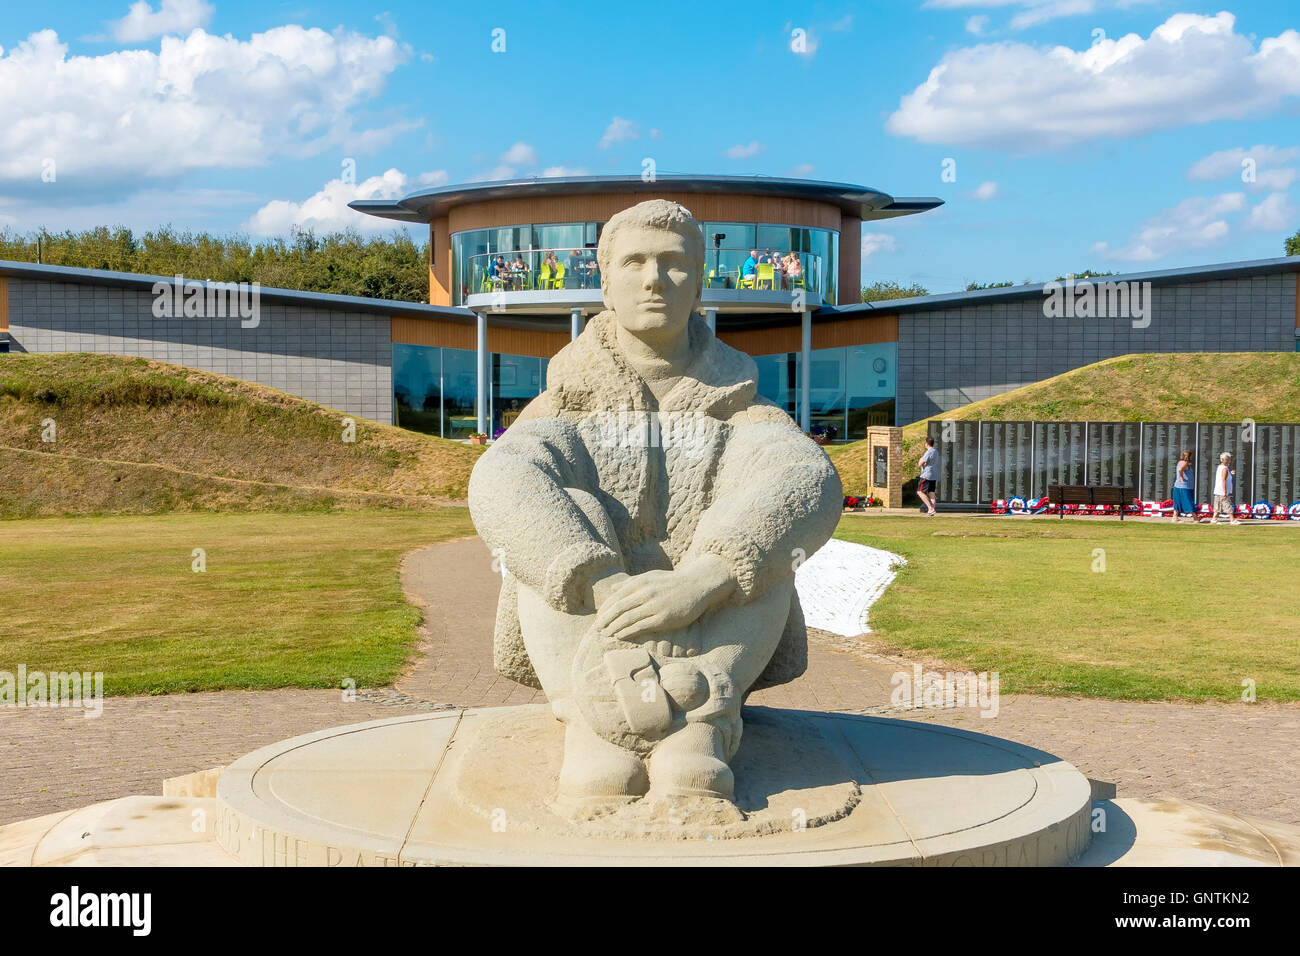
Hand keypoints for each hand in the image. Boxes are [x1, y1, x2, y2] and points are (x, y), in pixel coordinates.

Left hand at [592, 555, 734, 648]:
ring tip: (605, 634)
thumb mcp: (650, 576)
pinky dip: (628, 631)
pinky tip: (620, 636)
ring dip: (614, 627)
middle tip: (596, 630)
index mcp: (640, 582)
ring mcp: (654, 605)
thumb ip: (630, 583)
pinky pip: (641, 626)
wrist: (697, 585)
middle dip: (605, 620)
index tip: (598, 619)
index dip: (605, 609)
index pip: (616, 597)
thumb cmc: (673, 582)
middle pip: (618, 608)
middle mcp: (645, 593)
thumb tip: (612, 589)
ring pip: (628, 618)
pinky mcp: (663, 617)